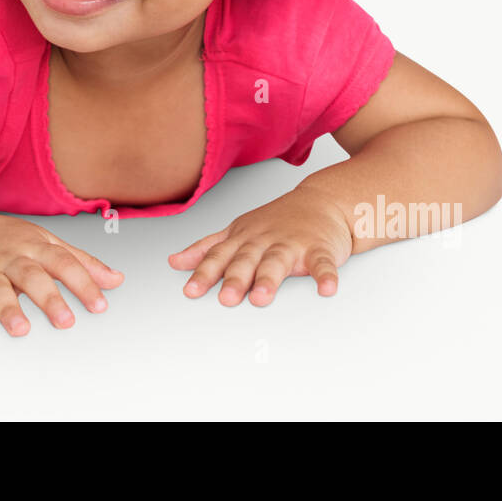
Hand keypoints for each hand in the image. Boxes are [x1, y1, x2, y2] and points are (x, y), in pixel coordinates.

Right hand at [0, 213, 123, 335]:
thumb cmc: (12, 240)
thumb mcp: (48, 243)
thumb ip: (81, 263)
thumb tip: (116, 280)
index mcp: (35, 246)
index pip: (63, 263)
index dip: (83, 284)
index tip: (99, 305)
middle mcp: (10, 257)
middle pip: (31, 276)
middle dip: (48, 299)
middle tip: (65, 322)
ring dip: (8, 308)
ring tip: (21, 329)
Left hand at [168, 183, 354, 305]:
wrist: (322, 201)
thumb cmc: (277, 222)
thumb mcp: (238, 231)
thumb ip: (208, 248)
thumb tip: (176, 262)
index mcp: (244, 238)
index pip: (220, 256)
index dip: (205, 273)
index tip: (191, 291)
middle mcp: (265, 240)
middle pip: (247, 260)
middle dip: (235, 279)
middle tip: (226, 299)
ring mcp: (293, 243)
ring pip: (278, 261)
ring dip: (269, 279)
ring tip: (261, 298)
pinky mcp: (320, 249)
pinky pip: (323, 263)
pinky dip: (325, 276)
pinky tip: (325, 289)